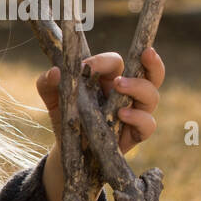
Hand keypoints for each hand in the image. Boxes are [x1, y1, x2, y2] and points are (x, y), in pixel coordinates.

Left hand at [36, 47, 164, 155]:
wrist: (68, 147)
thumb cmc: (67, 114)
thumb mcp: (53, 98)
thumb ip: (48, 83)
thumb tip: (55, 72)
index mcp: (109, 78)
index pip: (115, 62)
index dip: (102, 61)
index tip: (84, 66)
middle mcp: (127, 92)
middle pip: (151, 72)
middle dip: (152, 61)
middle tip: (146, 53)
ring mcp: (134, 112)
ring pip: (152, 95)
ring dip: (139, 88)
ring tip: (119, 86)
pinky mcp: (135, 133)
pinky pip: (148, 124)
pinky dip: (139, 118)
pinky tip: (122, 115)